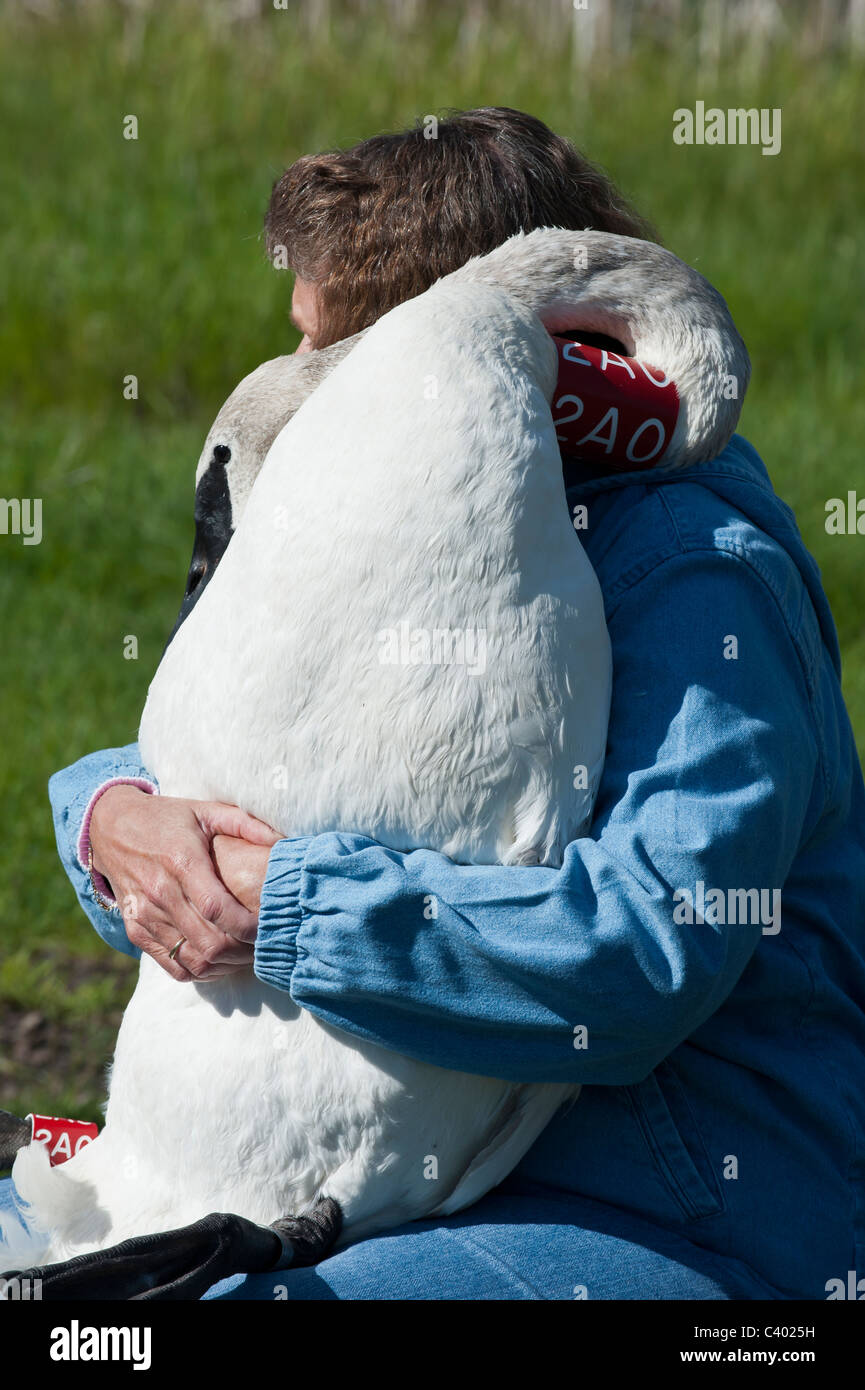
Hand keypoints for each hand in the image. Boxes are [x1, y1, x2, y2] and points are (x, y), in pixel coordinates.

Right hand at [90, 786, 280, 981]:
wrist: (110, 825)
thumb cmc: (168, 818)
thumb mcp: (207, 810)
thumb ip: (247, 825)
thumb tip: (285, 841)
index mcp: (183, 862)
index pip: (218, 909)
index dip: (248, 927)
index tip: (269, 929)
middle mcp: (161, 892)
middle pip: (208, 942)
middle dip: (243, 951)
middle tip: (264, 946)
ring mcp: (145, 914)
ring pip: (192, 960)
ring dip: (225, 965)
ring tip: (245, 954)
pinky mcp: (135, 929)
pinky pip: (172, 966)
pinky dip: (199, 970)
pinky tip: (218, 959)